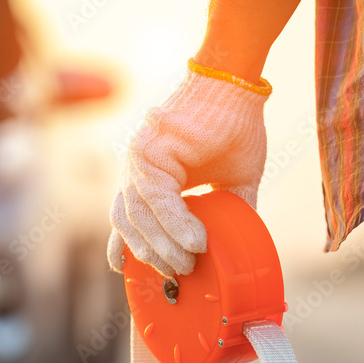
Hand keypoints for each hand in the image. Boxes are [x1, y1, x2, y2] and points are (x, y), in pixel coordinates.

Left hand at [107, 66, 268, 275]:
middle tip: (178, 275)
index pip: (126, 218)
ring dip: (164, 245)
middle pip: (127, 223)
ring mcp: (139, 157)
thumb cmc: (235, 128)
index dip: (125, 249)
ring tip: (190, 264)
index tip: (130, 274)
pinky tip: (195, 241)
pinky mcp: (150, 149)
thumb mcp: (232, 184)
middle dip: (151, 256)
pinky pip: (157, 197)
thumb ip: (226, 215)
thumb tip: (238, 251)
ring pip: (138, 215)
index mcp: (149, 174)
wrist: (238, 87)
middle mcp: (137, 166)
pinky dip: (176, 223)